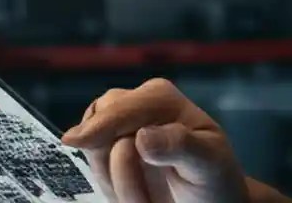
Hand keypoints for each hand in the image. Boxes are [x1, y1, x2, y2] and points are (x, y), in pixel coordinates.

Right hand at [62, 78, 250, 202]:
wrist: (210, 200)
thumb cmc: (214, 178)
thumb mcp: (208, 161)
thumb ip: (180, 145)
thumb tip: (142, 136)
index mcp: (160, 98)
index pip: (121, 108)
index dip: (99, 125)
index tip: (76, 141)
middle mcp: (135, 109)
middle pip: (98, 128)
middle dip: (115, 168)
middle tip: (148, 201)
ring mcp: (119, 132)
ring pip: (94, 154)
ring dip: (117, 184)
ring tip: (151, 199)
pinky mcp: (110, 154)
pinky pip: (94, 172)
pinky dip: (113, 189)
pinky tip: (139, 194)